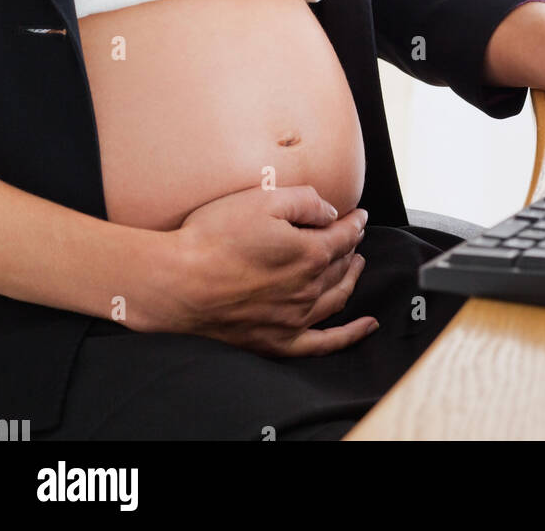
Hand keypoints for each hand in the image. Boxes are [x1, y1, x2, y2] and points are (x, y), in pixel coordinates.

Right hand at [147, 184, 376, 356]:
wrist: (177, 284)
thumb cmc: (215, 238)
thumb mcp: (263, 200)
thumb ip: (305, 201)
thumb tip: (332, 212)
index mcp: (310, 253)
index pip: (343, 235)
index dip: (354, 223)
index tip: (359, 215)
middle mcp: (308, 289)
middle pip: (341, 265)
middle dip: (352, 247)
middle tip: (353, 236)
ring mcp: (295, 319)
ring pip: (337, 297)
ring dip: (351, 278)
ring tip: (356, 265)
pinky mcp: (278, 342)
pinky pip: (324, 343)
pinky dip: (350, 335)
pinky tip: (367, 326)